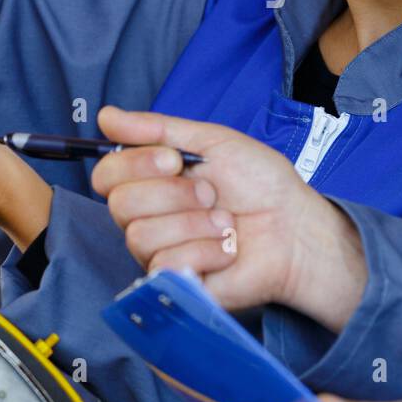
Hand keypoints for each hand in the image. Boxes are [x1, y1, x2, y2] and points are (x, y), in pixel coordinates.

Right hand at [91, 106, 366, 330]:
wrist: (296, 226)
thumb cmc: (260, 183)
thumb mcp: (213, 141)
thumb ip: (159, 128)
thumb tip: (106, 116)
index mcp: (151, 182)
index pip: (106, 174)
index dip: (134, 164)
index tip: (174, 160)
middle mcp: (147, 218)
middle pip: (120, 205)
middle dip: (173, 194)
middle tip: (212, 194)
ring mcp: (160, 253)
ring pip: (141, 236)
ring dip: (194, 224)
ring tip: (226, 223)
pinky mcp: (177, 285)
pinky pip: (165, 266)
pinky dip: (205, 252)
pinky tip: (227, 250)